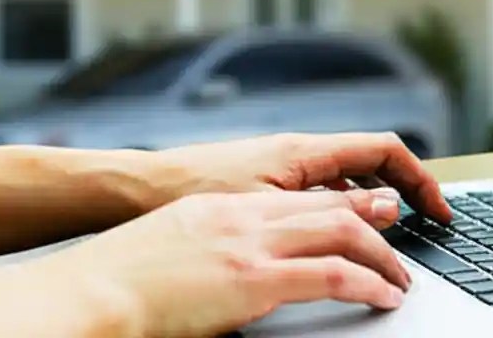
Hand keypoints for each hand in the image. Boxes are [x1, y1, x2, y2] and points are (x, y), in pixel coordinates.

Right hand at [33, 187, 410, 337]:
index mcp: (225, 208)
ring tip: (399, 279)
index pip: (301, 195)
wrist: (92, 293)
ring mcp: (252, 244)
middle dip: (374, 222)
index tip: (369, 213)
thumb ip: (212, 245)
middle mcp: (245, 216)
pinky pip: (334, 275)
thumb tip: (230, 268)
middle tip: (398, 240)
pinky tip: (382, 296)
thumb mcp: (174, 246)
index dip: (344, 203)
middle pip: (333, 206)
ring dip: (382, 256)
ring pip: (345, 232)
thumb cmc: (119, 281)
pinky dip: (368, 283)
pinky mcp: (255, 279)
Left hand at [153, 132, 451, 222]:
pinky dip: (341, 208)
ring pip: (345, 178)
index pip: (385, 151)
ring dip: (374, 201)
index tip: (439, 211)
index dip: (421, 179)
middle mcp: (295, 152)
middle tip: (428, 226)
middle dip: (406, 192)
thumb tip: (384, 210)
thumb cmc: (191, 190)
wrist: (135, 189)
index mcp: (304, 151)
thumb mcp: (270, 209)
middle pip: (372, 163)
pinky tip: (338, 235)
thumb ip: (331, 209)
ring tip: (391, 236)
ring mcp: (279, 167)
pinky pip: (319, 191)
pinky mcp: (261, 185)